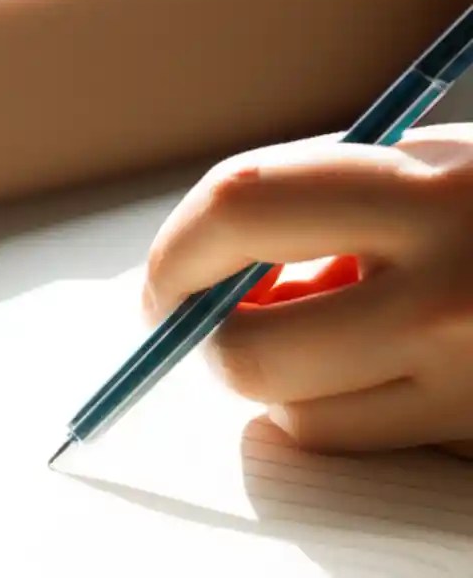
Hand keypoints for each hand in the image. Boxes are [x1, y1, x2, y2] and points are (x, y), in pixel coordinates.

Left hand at [143, 125, 472, 457]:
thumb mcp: (426, 165)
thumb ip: (312, 208)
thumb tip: (201, 278)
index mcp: (431, 188)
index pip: (242, 205)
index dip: (176, 247)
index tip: (162, 275)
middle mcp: (449, 294)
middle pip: (248, 351)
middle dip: (205, 338)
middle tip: (207, 317)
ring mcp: (469, 377)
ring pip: (294, 413)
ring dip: (273, 376)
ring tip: (321, 324)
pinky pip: (354, 439)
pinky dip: (329, 407)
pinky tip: (369, 362)